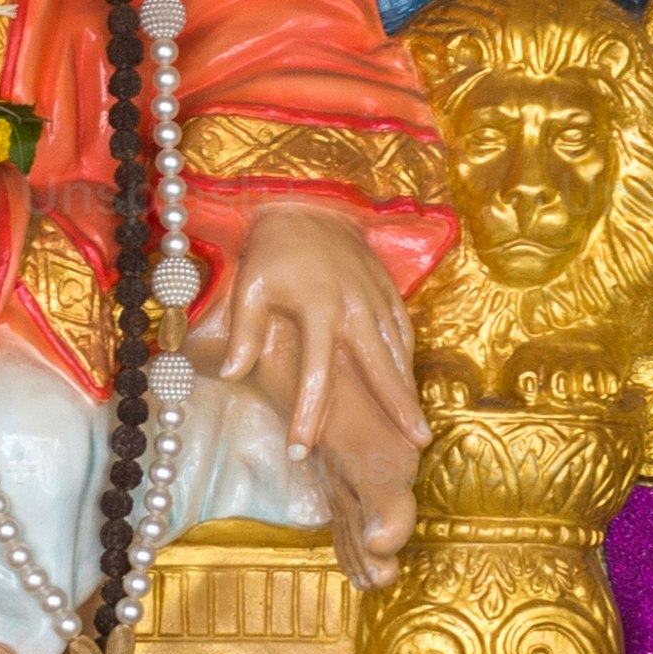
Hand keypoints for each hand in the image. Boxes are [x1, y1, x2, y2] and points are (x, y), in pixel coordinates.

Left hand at [197, 198, 421, 587]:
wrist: (307, 201)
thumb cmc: (272, 248)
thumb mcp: (250, 285)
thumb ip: (244, 333)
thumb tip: (232, 376)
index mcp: (320, 309)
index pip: (317, 376)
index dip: (308, 417)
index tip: (300, 452)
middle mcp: (355, 307)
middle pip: (381, 368)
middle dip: (398, 408)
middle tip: (418, 445)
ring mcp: (376, 297)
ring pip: (399, 352)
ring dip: (409, 390)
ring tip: (420, 429)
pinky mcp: (387, 288)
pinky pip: (403, 330)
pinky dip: (409, 360)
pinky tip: (410, 384)